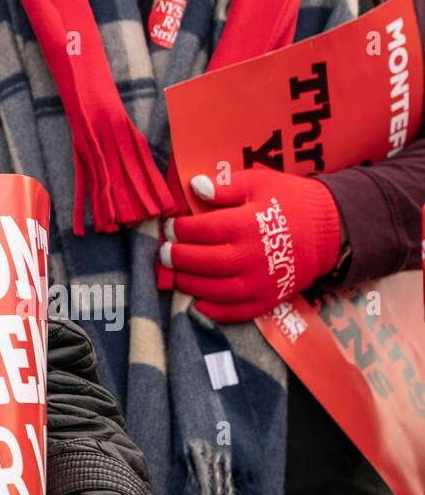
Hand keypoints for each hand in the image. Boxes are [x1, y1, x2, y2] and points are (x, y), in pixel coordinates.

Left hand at [158, 168, 342, 322]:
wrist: (332, 230)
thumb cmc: (291, 201)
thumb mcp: (259, 183)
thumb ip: (226, 187)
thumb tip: (196, 186)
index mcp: (246, 225)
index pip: (202, 230)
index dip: (180, 229)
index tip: (169, 227)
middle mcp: (251, 257)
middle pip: (204, 262)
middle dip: (178, 258)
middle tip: (163, 253)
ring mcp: (261, 282)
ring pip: (215, 290)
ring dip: (190, 284)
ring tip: (175, 274)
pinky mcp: (270, 299)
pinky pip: (238, 312)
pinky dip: (215, 311)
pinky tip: (198, 303)